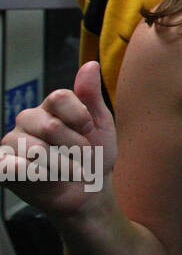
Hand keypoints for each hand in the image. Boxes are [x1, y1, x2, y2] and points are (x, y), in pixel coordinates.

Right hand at [0, 62, 115, 221]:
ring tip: (69, 170)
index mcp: (51, 107)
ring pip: (36, 149)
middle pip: (50, 125)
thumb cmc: (95, 154)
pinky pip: (12, 166)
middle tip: (82, 156)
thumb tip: (90, 64)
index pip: (60, 97)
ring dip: (63, 165)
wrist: (90, 190)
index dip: (80, 116)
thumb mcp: (100, 123)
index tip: (89, 129)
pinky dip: (36, 173)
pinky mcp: (5, 167)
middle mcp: (28, 121)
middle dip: (75, 146)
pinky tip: (46, 176)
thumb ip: (91, 96)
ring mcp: (13, 143)